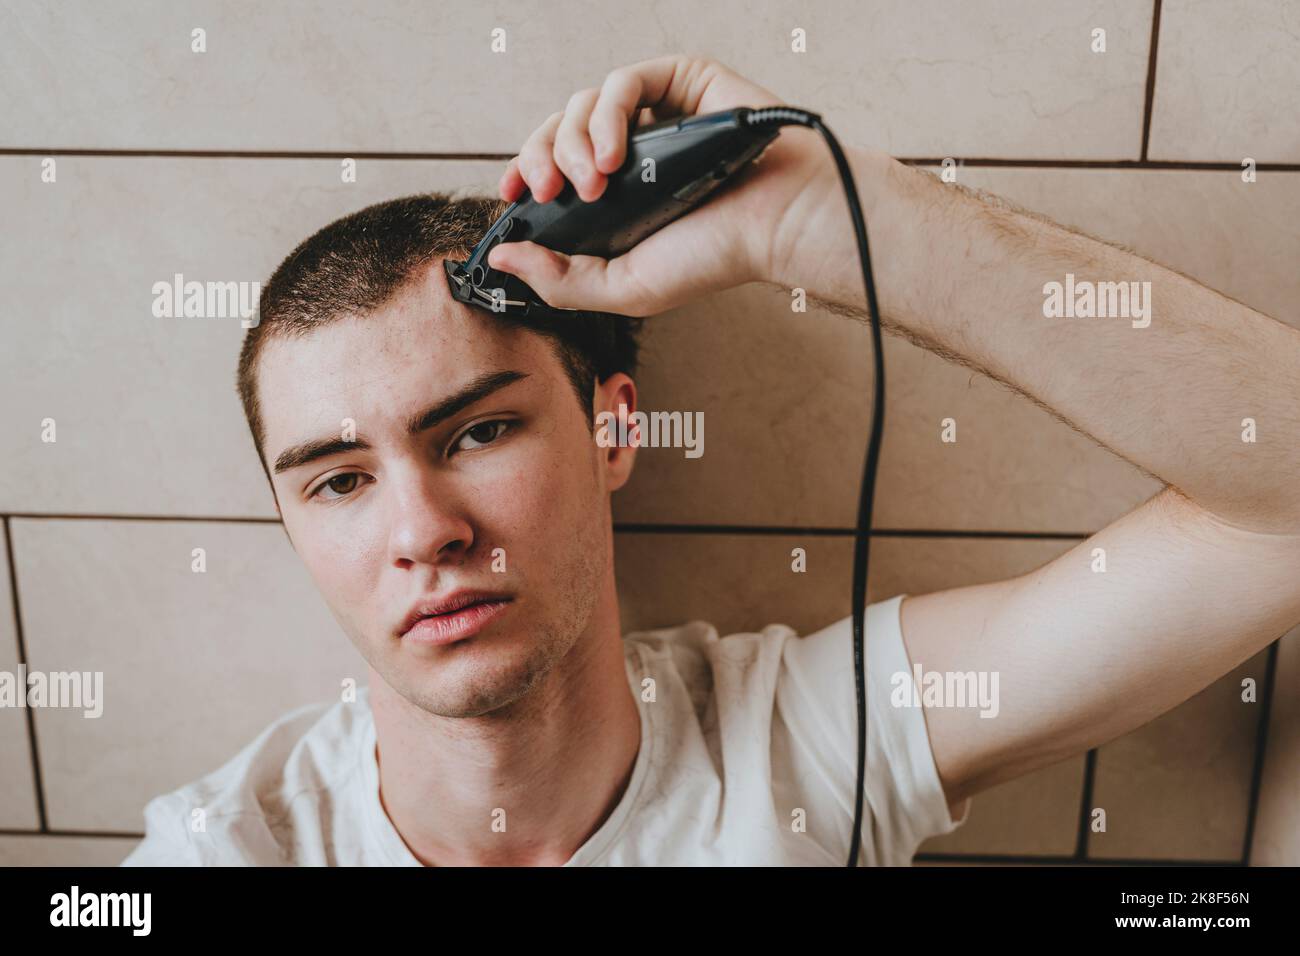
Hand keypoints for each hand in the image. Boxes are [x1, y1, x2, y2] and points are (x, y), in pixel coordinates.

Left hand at [487, 54, 831, 316]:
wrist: (776, 225)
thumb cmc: (715, 257)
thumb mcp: (623, 287)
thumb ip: (560, 278)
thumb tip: (502, 257)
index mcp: (615, 194)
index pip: (552, 168)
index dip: (522, 173)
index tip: (510, 195)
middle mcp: (631, 151)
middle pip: (556, 131)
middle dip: (540, 159)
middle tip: (551, 192)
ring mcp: (654, 114)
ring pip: (581, 104)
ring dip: (571, 142)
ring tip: (592, 183)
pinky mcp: (679, 82)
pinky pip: (622, 82)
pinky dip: (605, 114)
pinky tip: (612, 154)